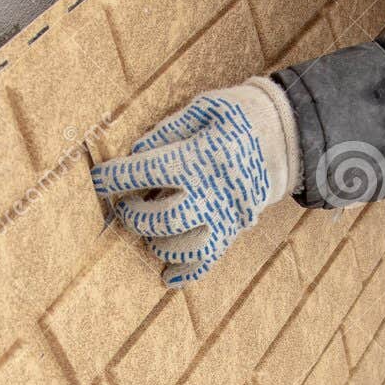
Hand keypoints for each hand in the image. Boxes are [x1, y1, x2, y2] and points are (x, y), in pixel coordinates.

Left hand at [91, 77, 298, 286]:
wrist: (288, 137)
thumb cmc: (239, 117)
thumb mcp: (206, 107)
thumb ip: (168, 129)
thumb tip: (135, 152)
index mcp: (202, 157)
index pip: (146, 172)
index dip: (115, 178)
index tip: (96, 180)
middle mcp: (213, 192)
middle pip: (162, 219)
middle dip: (133, 215)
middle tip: (124, 204)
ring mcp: (226, 216)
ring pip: (182, 247)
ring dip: (155, 241)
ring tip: (147, 226)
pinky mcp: (234, 229)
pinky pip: (209, 261)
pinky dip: (185, 273)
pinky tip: (166, 277)